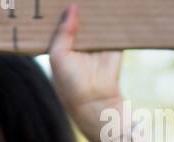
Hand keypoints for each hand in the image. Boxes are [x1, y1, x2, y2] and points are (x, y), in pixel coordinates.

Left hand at [49, 3, 122, 141]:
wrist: (96, 100)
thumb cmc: (71, 83)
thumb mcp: (58, 57)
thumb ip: (62, 32)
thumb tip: (72, 7)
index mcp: (65, 42)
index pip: (62, 18)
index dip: (61, 7)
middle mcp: (81, 37)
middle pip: (81, 13)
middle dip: (82, 4)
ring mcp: (98, 37)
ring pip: (98, 15)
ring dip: (97, 5)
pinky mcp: (115, 39)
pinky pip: (115, 22)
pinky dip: (115, 12)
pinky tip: (110, 3)